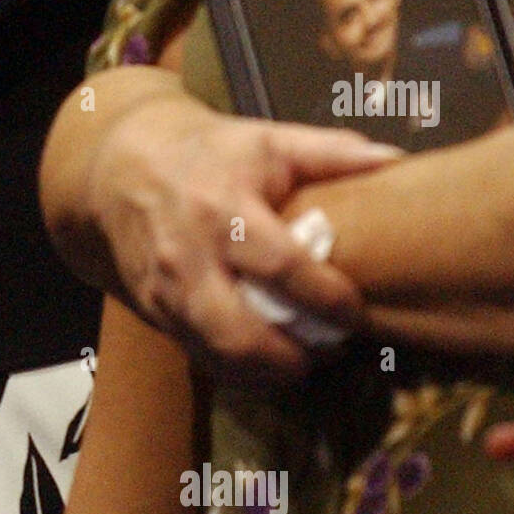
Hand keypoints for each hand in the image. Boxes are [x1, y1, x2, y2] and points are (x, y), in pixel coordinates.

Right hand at [88, 94, 401, 374]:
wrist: (119, 170)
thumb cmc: (205, 153)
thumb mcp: (265, 140)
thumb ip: (331, 153)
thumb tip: (394, 161)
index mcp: (223, 211)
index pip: (283, 269)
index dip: (326, 299)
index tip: (355, 313)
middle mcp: (189, 259)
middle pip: (240, 333)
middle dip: (292, 358)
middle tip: (328, 352)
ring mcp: (166, 292)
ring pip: (216, 355)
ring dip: (265, 373)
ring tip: (300, 363)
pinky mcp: (153, 311)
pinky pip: (198, 355)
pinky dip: (235, 368)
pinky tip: (263, 361)